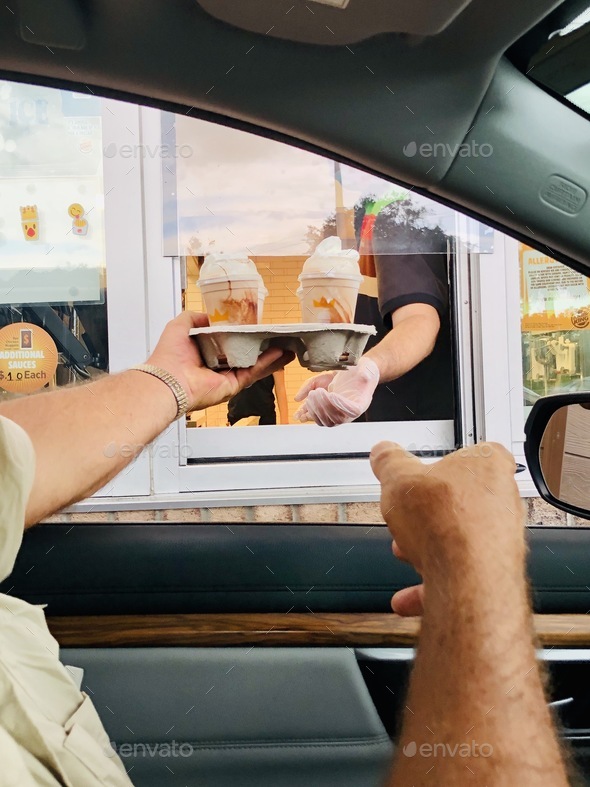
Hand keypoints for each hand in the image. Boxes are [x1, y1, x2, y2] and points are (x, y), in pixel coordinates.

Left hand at [147, 312, 293, 410]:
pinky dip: (268, 363)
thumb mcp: (181, 325)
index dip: (242, 334)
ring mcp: (226, 376)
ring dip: (271, 356)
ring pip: (254, 365)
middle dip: (262, 346)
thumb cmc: (169, 356)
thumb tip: (211, 316)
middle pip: (245, 354)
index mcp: (204, 352)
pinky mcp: (233, 385)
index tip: (256, 327)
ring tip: (287, 347)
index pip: (228, 342)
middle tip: (277, 337)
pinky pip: (254, 372)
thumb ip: (196, 317)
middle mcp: (216, 365)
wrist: (169, 380)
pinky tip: (280, 353)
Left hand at [293, 357, 379, 425]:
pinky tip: (309, 400)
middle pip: (338, 419)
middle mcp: (351, 413)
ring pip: (327, 421)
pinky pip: (320, 419)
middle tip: (318, 391)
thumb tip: (365, 375)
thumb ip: (366, 372)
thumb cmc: (362, 372)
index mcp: (362, 403)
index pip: (354, 410)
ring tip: (312, 395)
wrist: (356, 375)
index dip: (342, 405)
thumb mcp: (366, 369)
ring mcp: (340, 415)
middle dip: (325, 406)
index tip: (332, 394)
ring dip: (317, 409)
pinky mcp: (330, 413)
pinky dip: (313, 412)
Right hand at [369, 442, 522, 615]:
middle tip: (407, 514)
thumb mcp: (398, 478)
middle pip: (458, 500)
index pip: (472, 453)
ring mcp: (500, 539)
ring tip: (405, 550)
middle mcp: (502, 501)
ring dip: (428, 545)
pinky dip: (433, 583)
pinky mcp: (494, 572)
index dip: (443, 464)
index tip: (422, 472)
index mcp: (489, 465)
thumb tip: (383, 452)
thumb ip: (389, 462)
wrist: (468, 579)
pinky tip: (408, 594)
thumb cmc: (448, 524)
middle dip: (427, 512)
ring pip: (458, 538)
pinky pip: (458, 574)